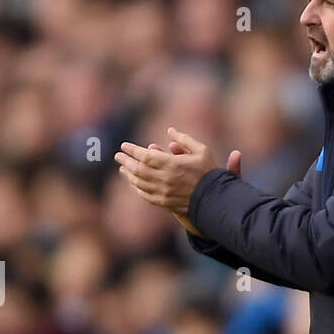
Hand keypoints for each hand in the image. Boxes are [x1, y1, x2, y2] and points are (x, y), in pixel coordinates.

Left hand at [115, 128, 240, 217]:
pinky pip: (146, 196)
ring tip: (123, 168)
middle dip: (126, 161)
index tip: (124, 146)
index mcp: (172, 164)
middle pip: (138, 169)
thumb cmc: (209, 173)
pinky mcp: (165, 203)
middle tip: (118, 156)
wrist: (215, 199)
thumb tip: (170, 130)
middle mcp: (165, 179)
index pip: (145, 156)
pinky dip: (137, 189)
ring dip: (129, 175)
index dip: (132, 150)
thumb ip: (184, 139)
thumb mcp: (202, 150)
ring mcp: (163, 192)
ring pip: (139, 183)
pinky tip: (133, 184)